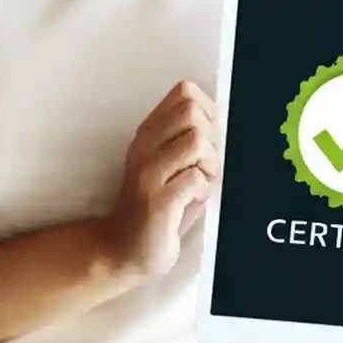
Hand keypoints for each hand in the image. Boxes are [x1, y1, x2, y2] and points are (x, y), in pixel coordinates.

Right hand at [98, 80, 221, 278]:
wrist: (123, 249)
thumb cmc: (158, 207)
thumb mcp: (171, 165)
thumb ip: (189, 140)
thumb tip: (219, 119)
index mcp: (149, 134)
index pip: (184, 92)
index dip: (208, 111)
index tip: (207, 139)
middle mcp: (144, 147)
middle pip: (191, 112)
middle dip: (212, 137)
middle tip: (206, 164)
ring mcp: (148, 173)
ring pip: (196, 141)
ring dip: (210, 164)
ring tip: (200, 182)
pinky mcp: (157, 201)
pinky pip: (195, 179)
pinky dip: (203, 190)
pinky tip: (192, 201)